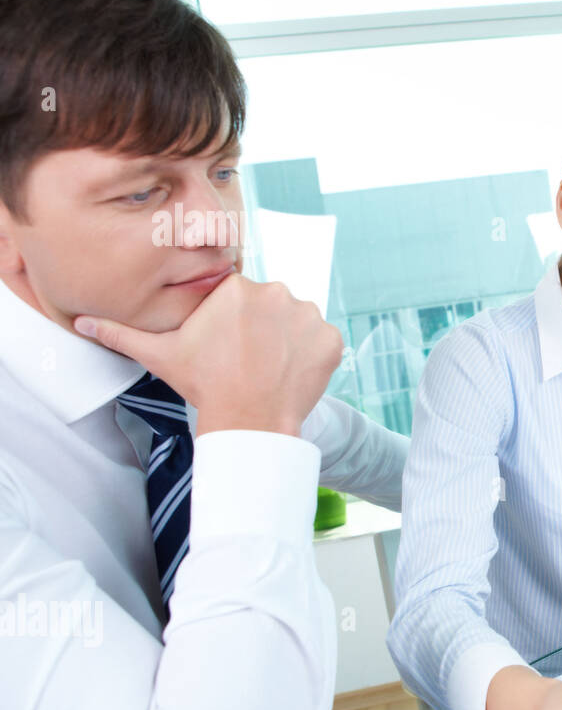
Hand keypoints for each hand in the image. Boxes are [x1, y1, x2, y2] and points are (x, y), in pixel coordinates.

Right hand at [73, 275, 342, 436]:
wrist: (249, 421)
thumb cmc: (205, 385)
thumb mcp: (160, 355)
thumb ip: (121, 333)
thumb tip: (81, 321)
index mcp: (237, 288)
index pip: (240, 298)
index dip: (234, 325)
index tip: (229, 348)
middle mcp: (277, 291)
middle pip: (270, 308)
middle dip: (262, 330)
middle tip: (249, 361)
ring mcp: (309, 315)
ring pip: (297, 323)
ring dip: (288, 341)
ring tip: (269, 369)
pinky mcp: (331, 339)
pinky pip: (323, 342)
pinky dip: (312, 357)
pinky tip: (291, 374)